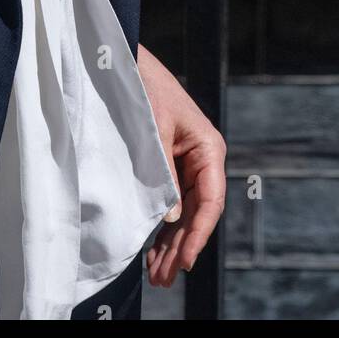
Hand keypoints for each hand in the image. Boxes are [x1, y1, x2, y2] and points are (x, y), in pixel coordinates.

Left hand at [135, 43, 226, 286]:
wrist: (127, 59)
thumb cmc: (145, 86)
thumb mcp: (154, 128)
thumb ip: (163, 173)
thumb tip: (170, 219)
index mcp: (208, 148)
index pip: (210, 201)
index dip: (198, 234)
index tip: (185, 260)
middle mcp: (202, 159)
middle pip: (197, 213)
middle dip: (181, 248)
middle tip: (164, 279)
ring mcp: (185, 164)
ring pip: (183, 213)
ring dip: (170, 244)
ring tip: (157, 275)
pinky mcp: (168, 166)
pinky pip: (169, 202)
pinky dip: (161, 227)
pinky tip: (152, 251)